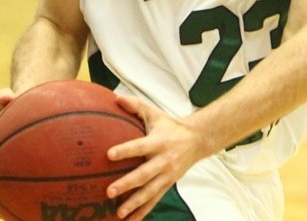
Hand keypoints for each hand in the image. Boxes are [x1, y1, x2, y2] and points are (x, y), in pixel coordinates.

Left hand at [105, 95, 210, 220]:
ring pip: (150, 192)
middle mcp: (164, 160)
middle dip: (127, 184)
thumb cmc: (170, 126)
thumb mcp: (154, 113)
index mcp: (159, 142)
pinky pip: (155, 200)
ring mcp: (167, 175)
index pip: (140, 146)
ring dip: (134, 203)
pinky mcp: (168, 184)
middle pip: (144, 174)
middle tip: (109, 191)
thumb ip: (135, 106)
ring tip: (119, 212)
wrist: (197, 140)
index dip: (125, 150)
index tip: (109, 154)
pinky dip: (143, 211)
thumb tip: (114, 97)